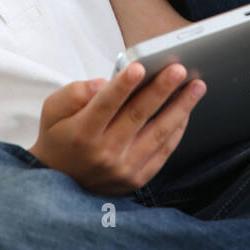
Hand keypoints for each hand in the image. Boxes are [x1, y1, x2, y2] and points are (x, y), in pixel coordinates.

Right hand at [28, 62, 205, 193]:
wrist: (61, 182)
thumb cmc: (60, 136)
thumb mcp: (52, 110)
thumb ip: (73, 94)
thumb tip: (101, 84)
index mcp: (81, 132)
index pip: (105, 104)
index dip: (122, 85)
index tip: (139, 66)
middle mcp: (104, 153)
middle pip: (137, 116)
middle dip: (161, 90)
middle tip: (179, 70)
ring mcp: (123, 169)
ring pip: (157, 134)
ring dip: (180, 108)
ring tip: (197, 86)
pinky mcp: (137, 179)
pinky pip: (163, 152)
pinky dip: (177, 130)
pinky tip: (187, 110)